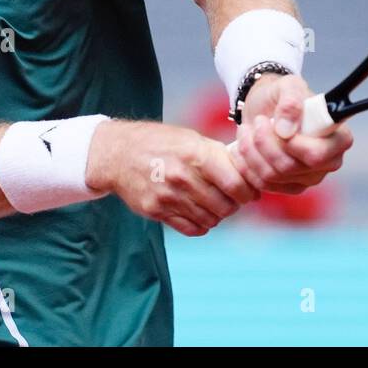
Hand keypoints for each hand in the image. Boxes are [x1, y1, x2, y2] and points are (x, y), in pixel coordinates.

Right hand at [86, 120, 260, 236]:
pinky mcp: (157, 212)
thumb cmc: (159, 142)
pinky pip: (191, 228)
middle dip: (234, 205)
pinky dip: (201, 224)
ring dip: (218, 215)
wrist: (117, 154)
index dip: (248, 191)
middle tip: (232, 198)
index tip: (250, 192)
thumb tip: (248, 171)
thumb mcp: (190, 138)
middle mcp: (182, 177)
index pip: (236, 184)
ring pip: (210, 219)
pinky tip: (199, 213)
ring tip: (214, 204)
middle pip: (225, 206)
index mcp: (195, 154)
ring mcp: (168, 197)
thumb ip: (218, 155)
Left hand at [230, 73, 352, 193]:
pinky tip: (244, 146)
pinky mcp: (289, 186)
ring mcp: (309, 177)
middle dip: (265, 143)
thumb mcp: (287, 86)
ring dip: (251, 151)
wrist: (266, 108)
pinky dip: (247, 164)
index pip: (317, 155)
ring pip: (272, 176)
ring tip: (247, 130)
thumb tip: (286, 129)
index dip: (292, 144)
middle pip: (290, 167)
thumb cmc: (282, 95)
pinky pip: (263, 184)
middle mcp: (328, 162)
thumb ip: (290, 101)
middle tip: (258, 121)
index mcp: (339, 138)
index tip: (276, 125)